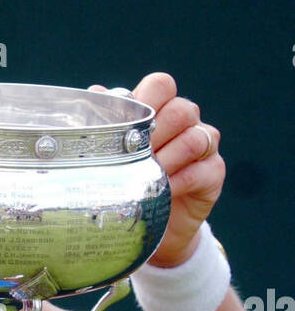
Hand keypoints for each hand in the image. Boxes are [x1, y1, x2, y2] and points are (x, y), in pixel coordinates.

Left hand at [89, 73, 224, 265]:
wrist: (153, 225)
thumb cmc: (131, 182)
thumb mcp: (115, 155)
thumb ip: (109, 124)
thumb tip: (96, 92)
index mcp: (162, 110)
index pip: (162, 85)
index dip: (147, 97)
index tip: (128, 123)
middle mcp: (187, 123)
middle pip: (181, 110)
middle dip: (156, 134)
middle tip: (134, 157)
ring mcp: (205, 146)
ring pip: (195, 138)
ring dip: (168, 159)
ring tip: (147, 176)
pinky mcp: (214, 173)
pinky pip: (202, 170)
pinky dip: (179, 182)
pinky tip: (163, 193)